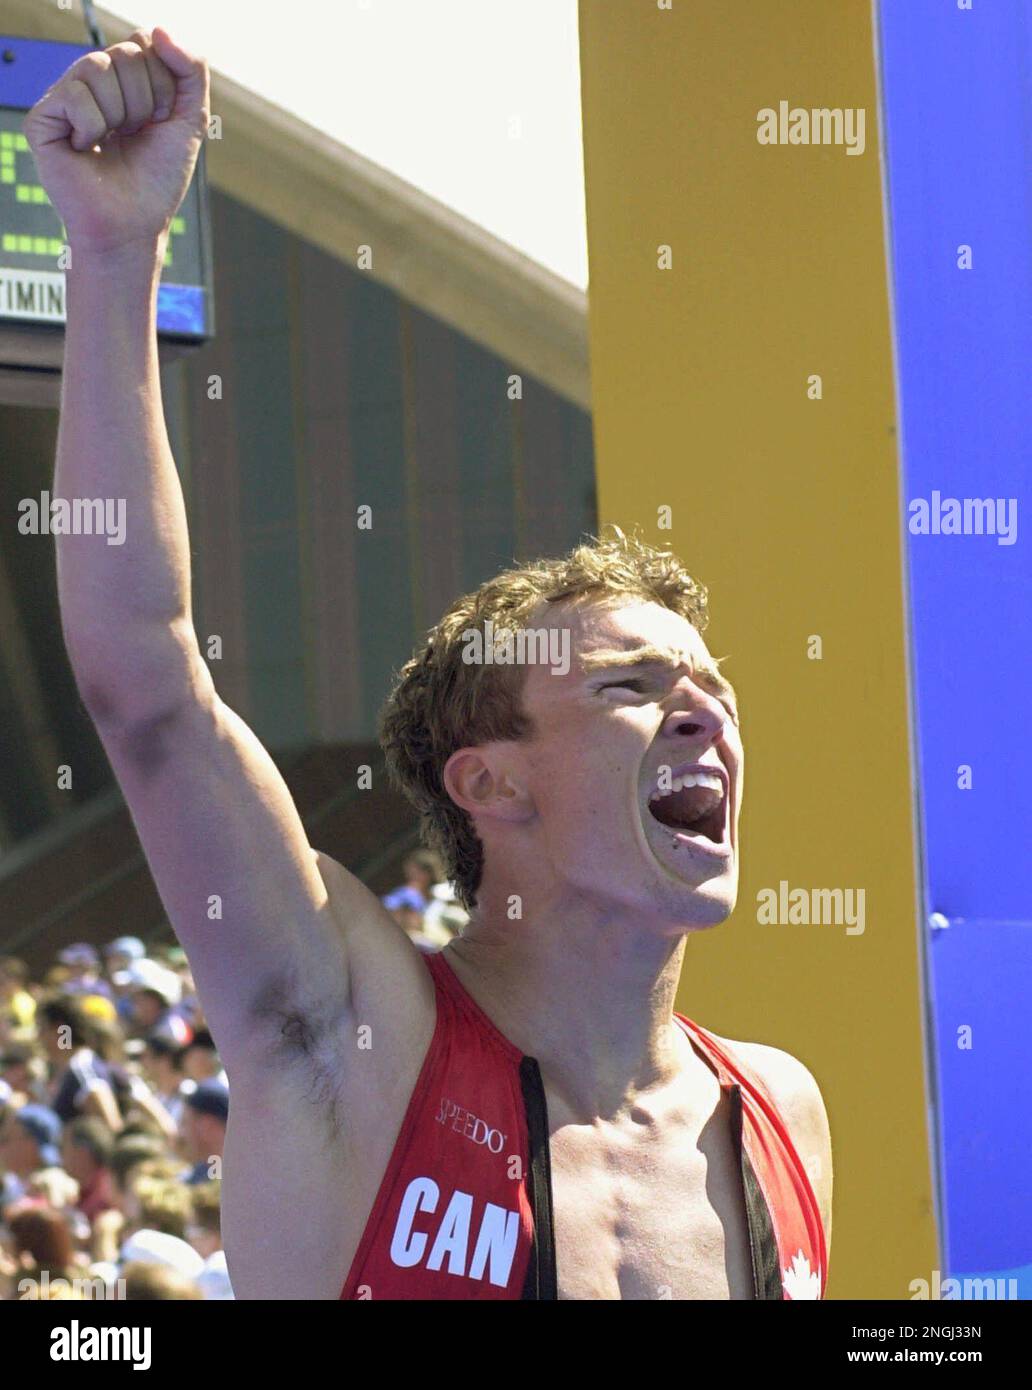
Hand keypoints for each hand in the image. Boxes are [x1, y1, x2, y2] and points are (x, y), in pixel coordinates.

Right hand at [23, 27, 208, 256]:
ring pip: (99, 67)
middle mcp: (92, 82)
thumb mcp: (190, 119)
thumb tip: (158, 29)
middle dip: (146, 102)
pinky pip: (75, 96)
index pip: (145, 43)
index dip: (164, 86)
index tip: (160, 121)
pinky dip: (92, 128)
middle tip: (136, 135)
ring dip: (121, 114)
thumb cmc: (156, 179)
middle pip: (126, 53)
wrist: (135, 224)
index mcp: (123, 78)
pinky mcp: (43, 118)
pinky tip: (87, 149)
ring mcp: (65, 97)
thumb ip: (191, 70)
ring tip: (113, 142)